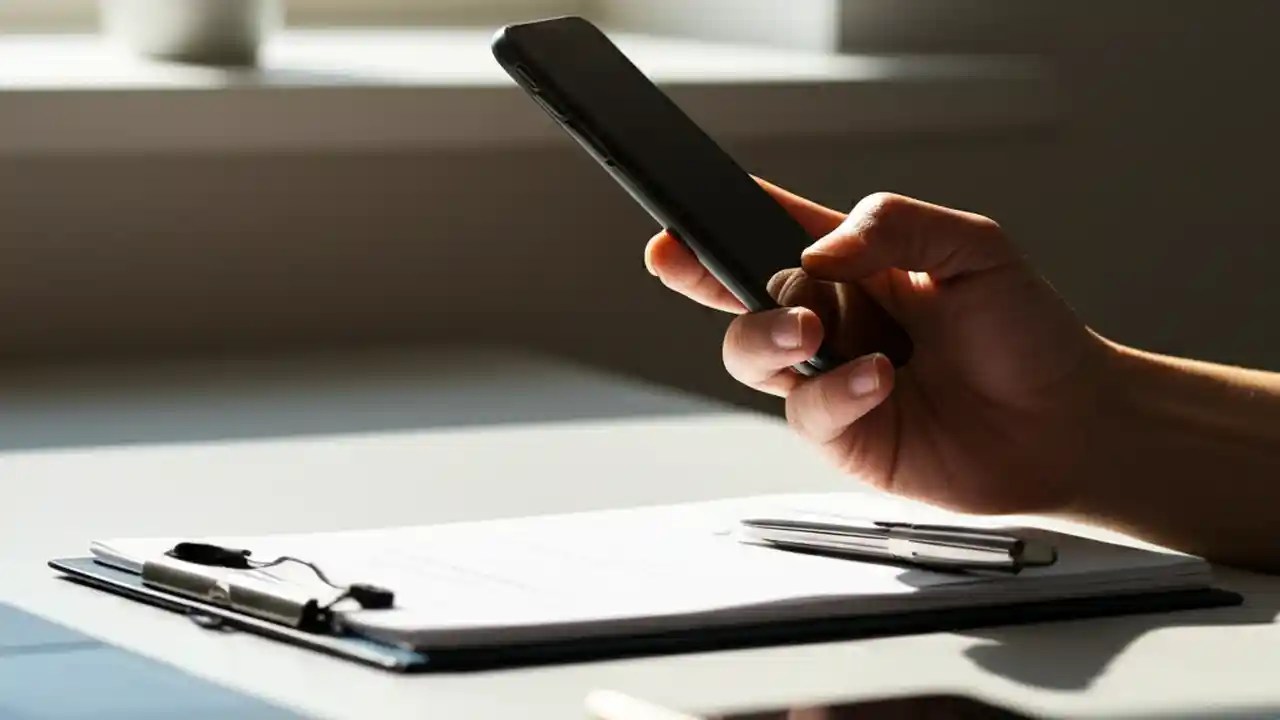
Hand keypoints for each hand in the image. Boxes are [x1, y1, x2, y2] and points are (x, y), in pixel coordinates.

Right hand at [645, 180, 1109, 514]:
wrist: (1070, 424)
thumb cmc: (1028, 334)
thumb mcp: (974, 248)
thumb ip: (894, 226)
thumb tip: (820, 247)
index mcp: (854, 266)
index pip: (771, 232)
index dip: (716, 226)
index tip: (676, 227)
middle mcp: (832, 321)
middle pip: (738, 295)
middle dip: (710, 279)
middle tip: (727, 274)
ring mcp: (831, 379)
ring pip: (750, 353)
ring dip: (766, 336)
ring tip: (811, 332)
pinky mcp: (843, 435)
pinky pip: (805, 411)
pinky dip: (833, 392)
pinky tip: (878, 380)